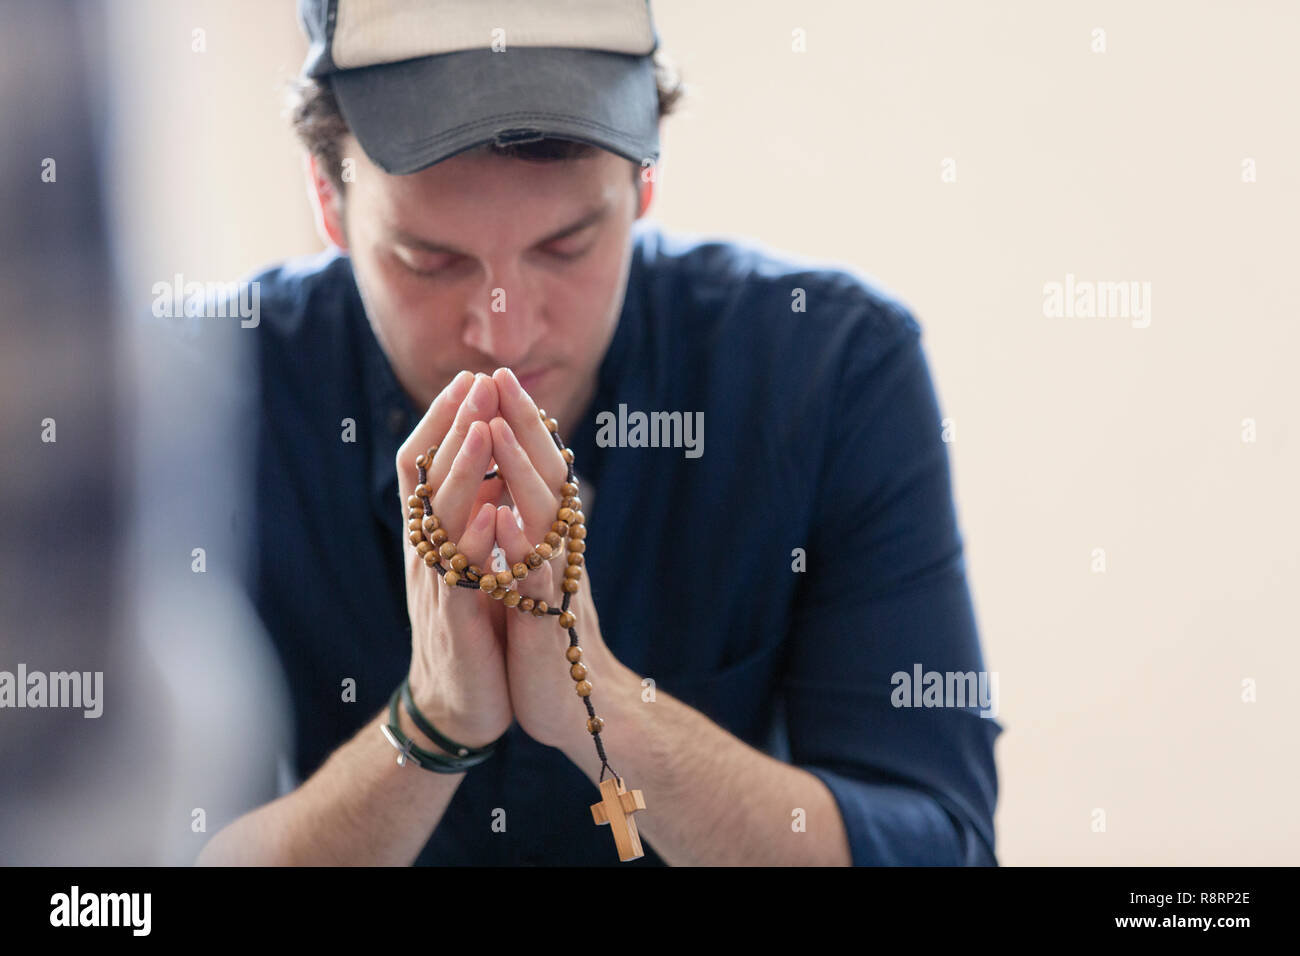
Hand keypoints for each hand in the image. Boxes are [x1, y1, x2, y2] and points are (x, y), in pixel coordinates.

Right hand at [396, 371, 512, 750]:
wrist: (461, 705)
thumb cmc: (473, 627)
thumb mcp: (470, 560)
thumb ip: (472, 511)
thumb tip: (487, 454)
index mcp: (432, 533)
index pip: (425, 462)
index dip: (445, 418)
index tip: (472, 376)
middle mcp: (426, 551)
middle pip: (429, 476)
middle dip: (456, 425)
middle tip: (478, 380)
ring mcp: (436, 585)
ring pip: (441, 516)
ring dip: (462, 468)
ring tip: (483, 425)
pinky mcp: (454, 623)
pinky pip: (460, 576)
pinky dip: (475, 542)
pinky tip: (492, 513)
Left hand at [485, 367, 626, 748]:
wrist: (575, 705)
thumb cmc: (544, 636)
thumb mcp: (532, 572)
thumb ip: (529, 526)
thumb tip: (517, 479)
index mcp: (549, 538)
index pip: (536, 468)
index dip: (518, 424)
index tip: (495, 376)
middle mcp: (557, 552)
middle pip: (545, 477)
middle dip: (521, 425)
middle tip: (502, 376)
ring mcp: (554, 586)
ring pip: (541, 519)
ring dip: (520, 471)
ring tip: (498, 427)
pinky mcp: (545, 627)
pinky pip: (532, 581)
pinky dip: (516, 549)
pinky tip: (501, 520)